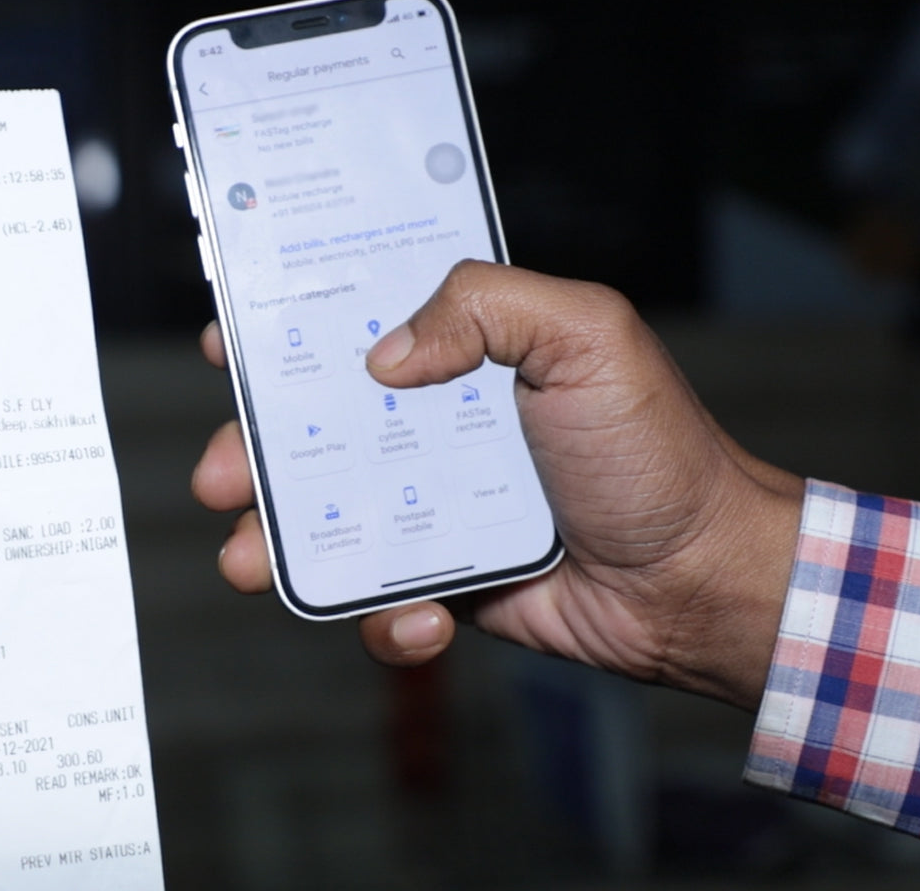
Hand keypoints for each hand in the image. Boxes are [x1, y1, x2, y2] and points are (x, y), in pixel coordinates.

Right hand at [193, 261, 803, 709]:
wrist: (699, 582)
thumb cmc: (659, 452)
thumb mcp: (587, 336)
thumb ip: (485, 304)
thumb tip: (385, 353)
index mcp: (469, 350)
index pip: (358, 320)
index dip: (285, 327)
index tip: (230, 340)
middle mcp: (439, 423)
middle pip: (313, 425)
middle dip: (250, 448)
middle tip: (221, 470)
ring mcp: (435, 503)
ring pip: (325, 516)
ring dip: (275, 538)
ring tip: (252, 557)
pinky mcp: (445, 576)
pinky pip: (379, 599)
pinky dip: (382, 615)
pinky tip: (422, 615)